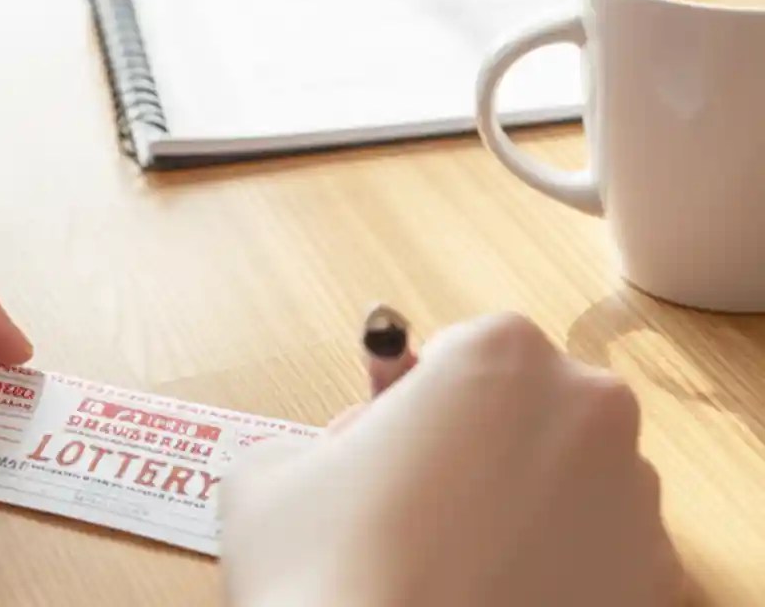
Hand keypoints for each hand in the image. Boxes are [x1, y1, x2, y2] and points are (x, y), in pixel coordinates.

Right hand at [220, 313, 681, 606]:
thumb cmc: (323, 569)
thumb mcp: (272, 471)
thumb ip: (329, 436)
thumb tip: (362, 454)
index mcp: (500, 354)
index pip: (464, 348)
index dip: (418, 397)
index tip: (392, 441)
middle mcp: (589, 411)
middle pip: (528, 408)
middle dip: (479, 444)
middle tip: (414, 506)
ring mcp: (636, 503)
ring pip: (571, 482)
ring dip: (521, 506)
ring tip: (448, 565)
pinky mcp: (658, 586)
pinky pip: (598, 557)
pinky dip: (556, 571)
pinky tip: (491, 596)